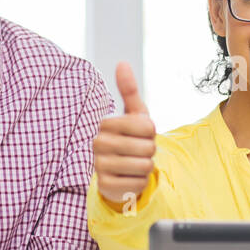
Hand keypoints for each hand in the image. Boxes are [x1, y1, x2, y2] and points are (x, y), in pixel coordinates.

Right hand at [93, 62, 156, 208]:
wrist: (118, 171)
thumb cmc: (130, 138)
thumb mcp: (134, 114)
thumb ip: (129, 90)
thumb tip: (122, 63)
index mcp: (106, 124)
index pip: (147, 127)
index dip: (152, 133)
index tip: (142, 134)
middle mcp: (98, 143)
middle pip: (147, 148)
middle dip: (149, 151)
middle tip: (138, 151)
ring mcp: (99, 166)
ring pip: (144, 166)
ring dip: (146, 167)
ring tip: (134, 163)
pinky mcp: (105, 186)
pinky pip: (138, 184)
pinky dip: (139, 182)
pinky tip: (129, 178)